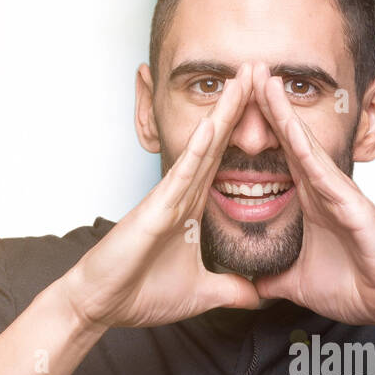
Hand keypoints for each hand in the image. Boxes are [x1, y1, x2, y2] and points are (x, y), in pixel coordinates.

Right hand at [61, 63, 261, 328]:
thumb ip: (231, 289)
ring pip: (202, 148)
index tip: (272, 110)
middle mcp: (181, 195)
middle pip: (217, 143)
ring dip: (223, 114)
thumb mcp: (202, 293)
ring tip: (243, 79)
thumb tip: (259, 293)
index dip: (247, 135)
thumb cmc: (142, 293)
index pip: (226, 164)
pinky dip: (196, 149)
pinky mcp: (154, 211)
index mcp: (193, 210)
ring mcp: (167, 199)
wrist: (102, 305)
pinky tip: (212, 125)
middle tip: (259, 69)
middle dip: (239, 107)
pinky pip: (179, 175)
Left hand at [247, 61, 374, 333]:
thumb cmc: (355, 289)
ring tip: (263, 79)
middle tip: (246, 70)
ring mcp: (338, 194)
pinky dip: (304, 146)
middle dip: (269, 105)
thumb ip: (274, 279)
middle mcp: (323, 191)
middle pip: (290, 139)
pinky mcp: (352, 204)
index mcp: (310, 204)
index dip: (259, 131)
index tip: (234, 106)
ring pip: (305, 144)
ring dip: (284, 112)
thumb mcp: (298, 283)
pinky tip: (287, 124)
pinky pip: (323, 170)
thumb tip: (251, 286)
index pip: (279, 158)